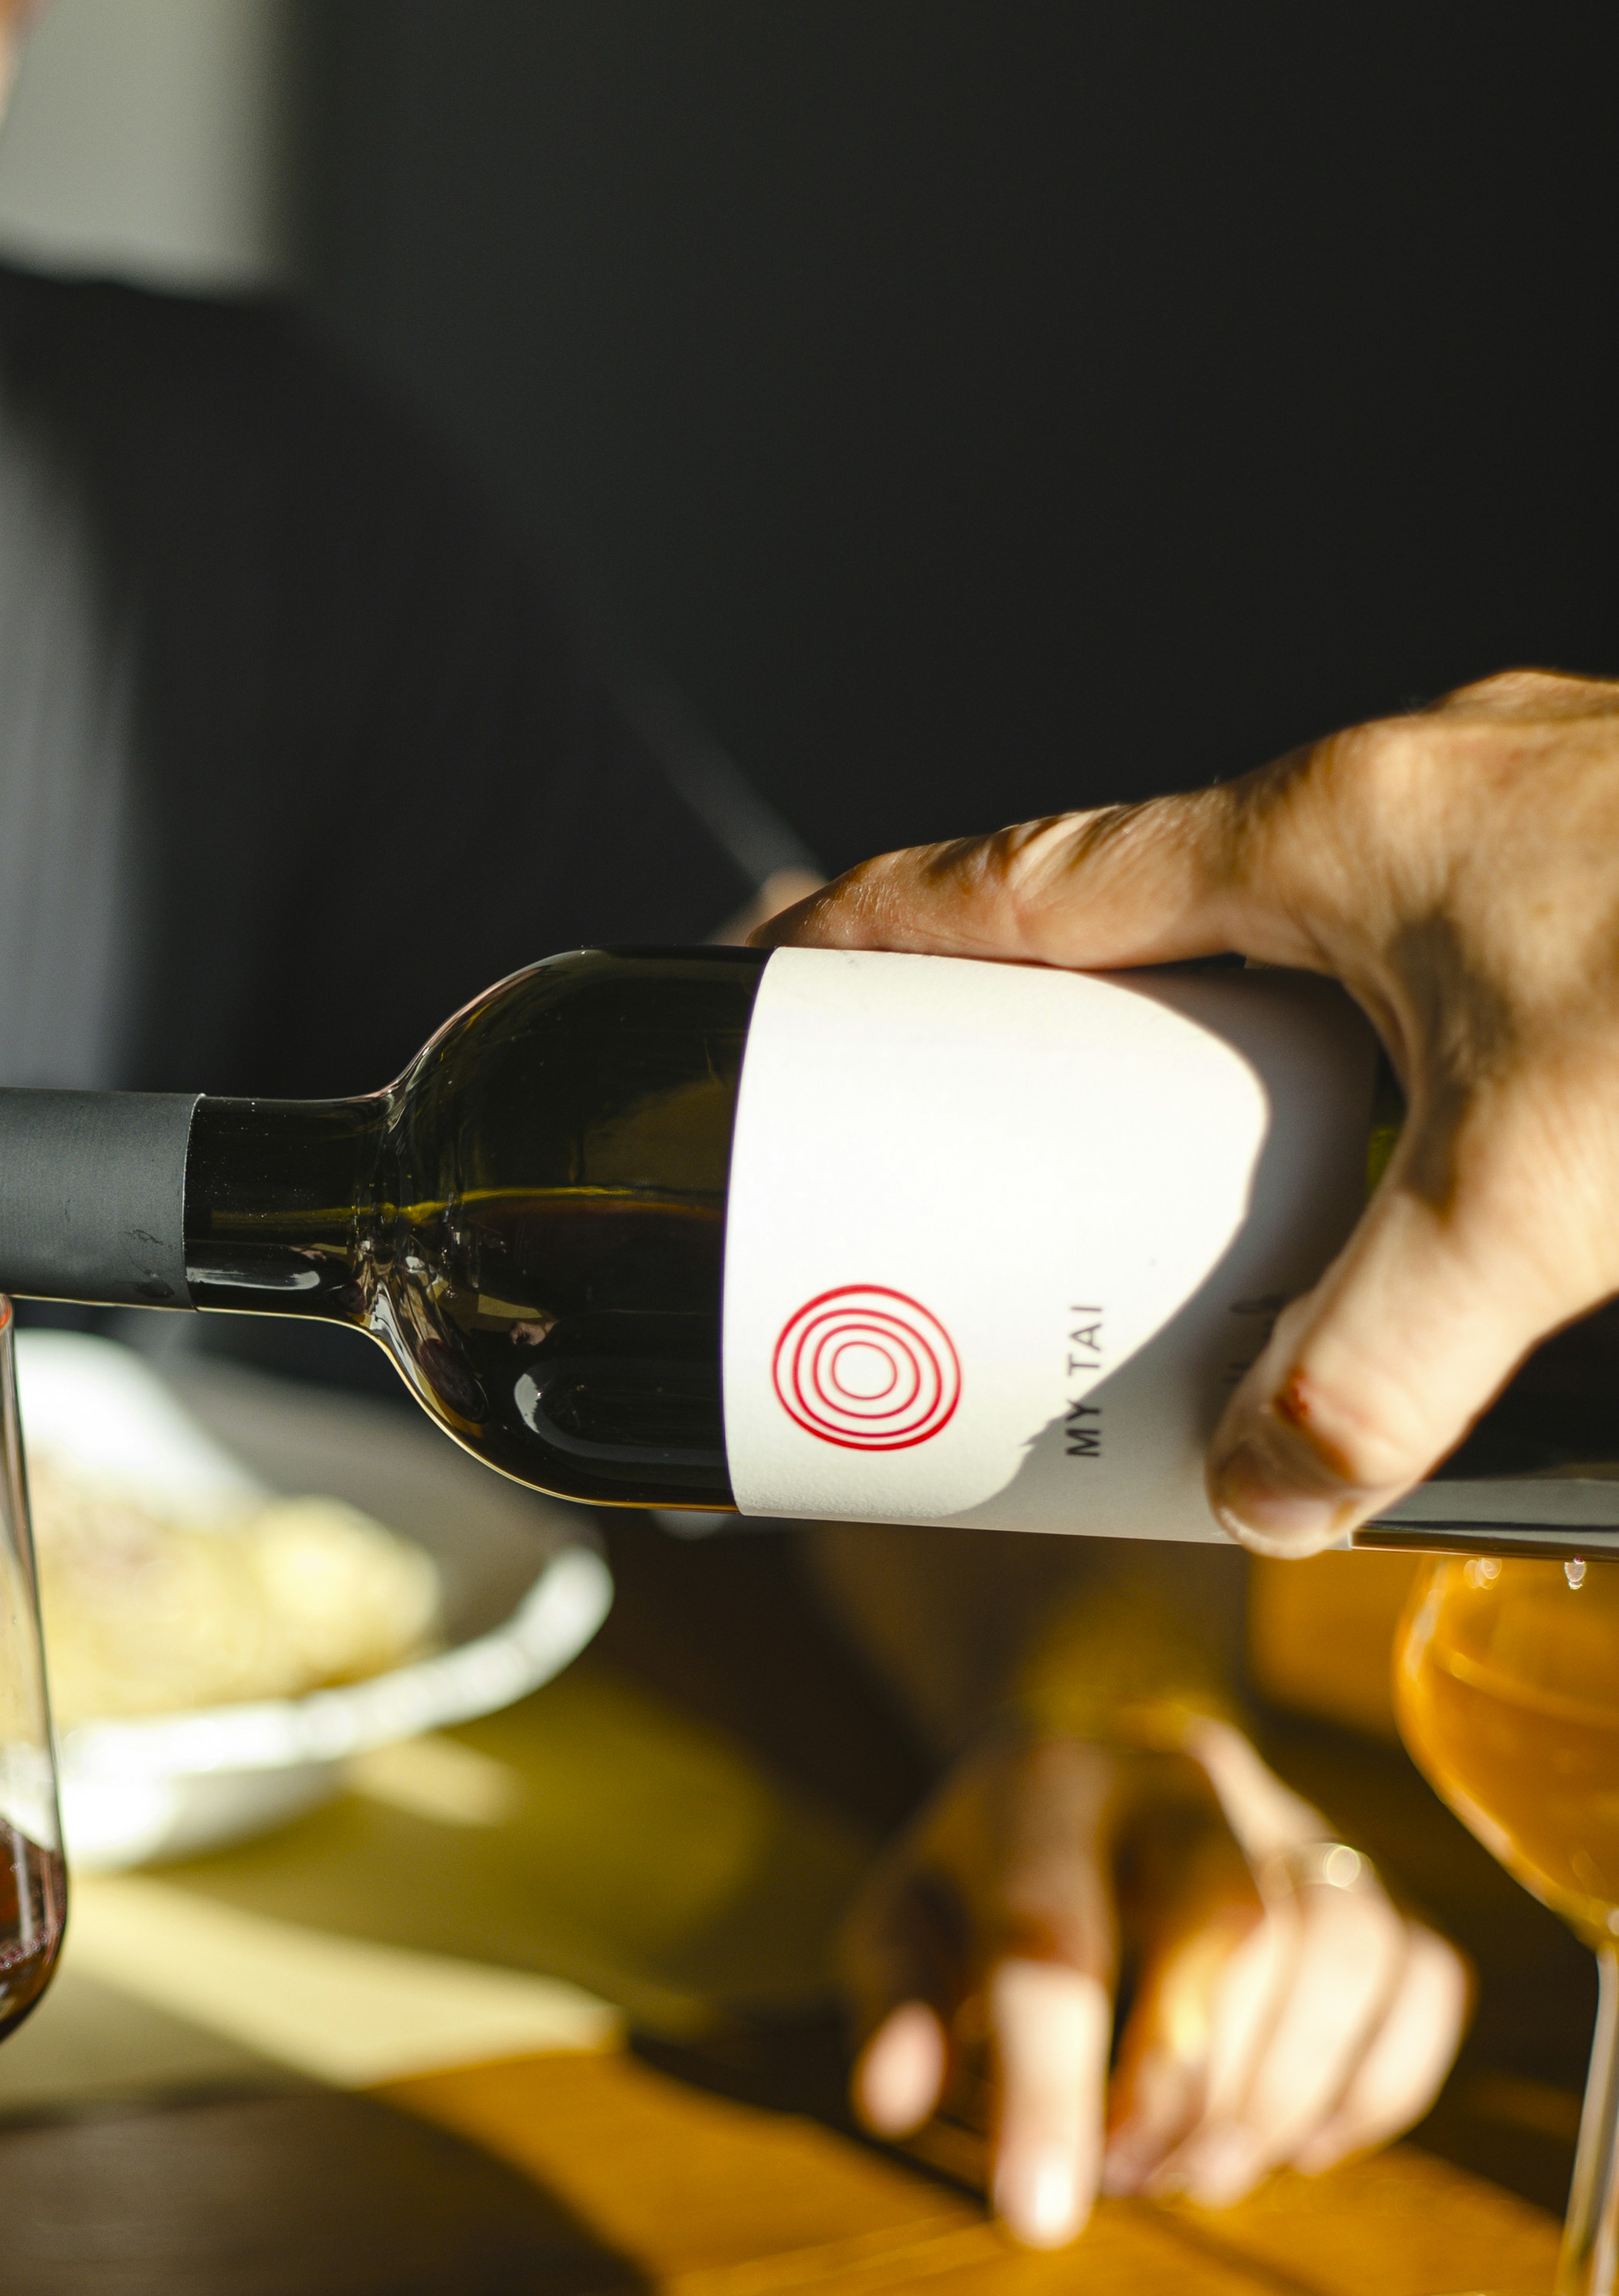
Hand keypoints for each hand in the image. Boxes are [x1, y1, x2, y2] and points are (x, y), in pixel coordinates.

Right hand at [764, 670, 1618, 1548]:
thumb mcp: (1555, 1201)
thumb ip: (1388, 1361)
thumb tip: (1264, 1502)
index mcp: (1330, 830)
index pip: (1025, 879)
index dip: (872, 930)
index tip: (761, 971)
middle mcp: (1410, 793)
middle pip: (1147, 904)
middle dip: (1034, 1026)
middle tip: (948, 1141)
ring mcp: (1520, 813)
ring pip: (1301, 931)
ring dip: (1215, 1046)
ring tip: (1165, 1184)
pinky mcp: (1609, 866)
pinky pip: (1418, 956)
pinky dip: (1363, 1052)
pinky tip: (1414, 1153)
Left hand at [843, 1713, 1469, 2243]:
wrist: (1101, 1748)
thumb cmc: (988, 1871)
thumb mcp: (902, 1920)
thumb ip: (893, 2005)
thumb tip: (892, 2101)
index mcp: (1047, 1782)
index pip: (1050, 1940)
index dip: (1048, 2089)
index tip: (1036, 2220)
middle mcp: (1189, 1779)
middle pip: (1233, 1932)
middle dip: (1179, 2094)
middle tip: (1123, 2181)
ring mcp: (1299, 1821)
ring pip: (1342, 1952)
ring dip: (1275, 2099)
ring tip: (1194, 2175)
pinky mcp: (1380, 1878)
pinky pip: (1424, 1981)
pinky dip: (1373, 2087)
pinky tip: (1296, 2146)